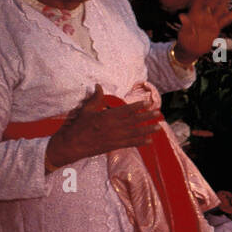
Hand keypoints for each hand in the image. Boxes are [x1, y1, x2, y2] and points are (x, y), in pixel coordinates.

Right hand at [45, 84, 161, 169]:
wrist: (72, 145)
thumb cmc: (78, 126)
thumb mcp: (86, 110)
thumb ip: (95, 98)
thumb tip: (99, 86)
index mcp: (107, 116)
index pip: (126, 110)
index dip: (138, 106)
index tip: (148, 103)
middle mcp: (114, 127)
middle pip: (134, 121)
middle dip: (147, 117)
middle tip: (158, 113)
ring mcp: (115, 137)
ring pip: (135, 132)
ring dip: (148, 129)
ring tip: (159, 127)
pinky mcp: (114, 146)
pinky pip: (130, 143)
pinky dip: (140, 142)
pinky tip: (149, 141)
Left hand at [175, 0, 231, 62]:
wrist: (190, 49)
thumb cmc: (184, 40)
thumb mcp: (184, 32)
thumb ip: (185, 24)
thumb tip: (181, 17)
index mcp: (194, 14)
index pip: (198, 1)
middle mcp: (203, 16)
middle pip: (211, 3)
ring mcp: (210, 21)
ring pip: (219, 10)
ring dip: (224, 2)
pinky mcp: (215, 28)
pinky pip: (224, 22)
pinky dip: (229, 18)